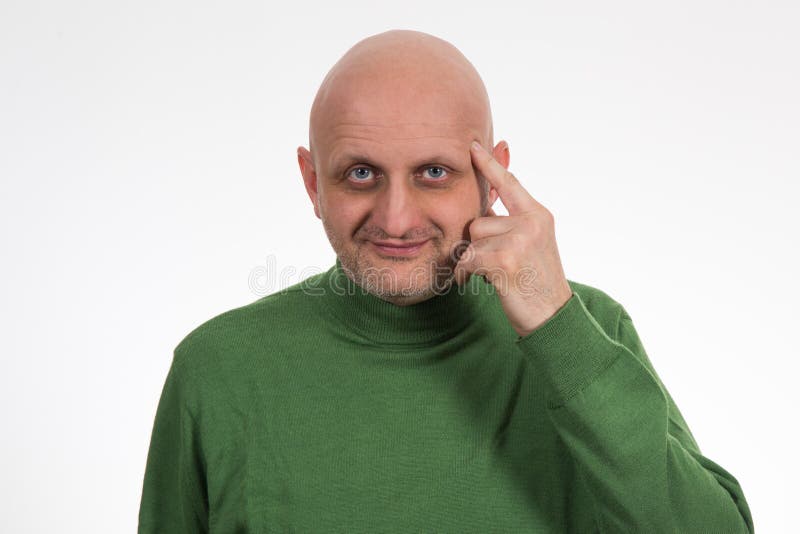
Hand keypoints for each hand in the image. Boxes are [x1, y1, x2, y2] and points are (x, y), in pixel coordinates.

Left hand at [454, 141, 572, 336]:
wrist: (553, 317)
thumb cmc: (535, 282)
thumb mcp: (530, 244)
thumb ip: (510, 220)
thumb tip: (489, 195)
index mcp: (538, 214)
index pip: (508, 183)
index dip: (489, 164)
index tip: (474, 145)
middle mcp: (531, 221)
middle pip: (478, 220)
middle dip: (479, 245)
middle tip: (500, 265)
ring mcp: (519, 239)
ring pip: (471, 241)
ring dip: (474, 262)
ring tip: (496, 276)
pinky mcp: (504, 259)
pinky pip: (467, 260)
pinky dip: (467, 276)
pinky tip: (484, 284)